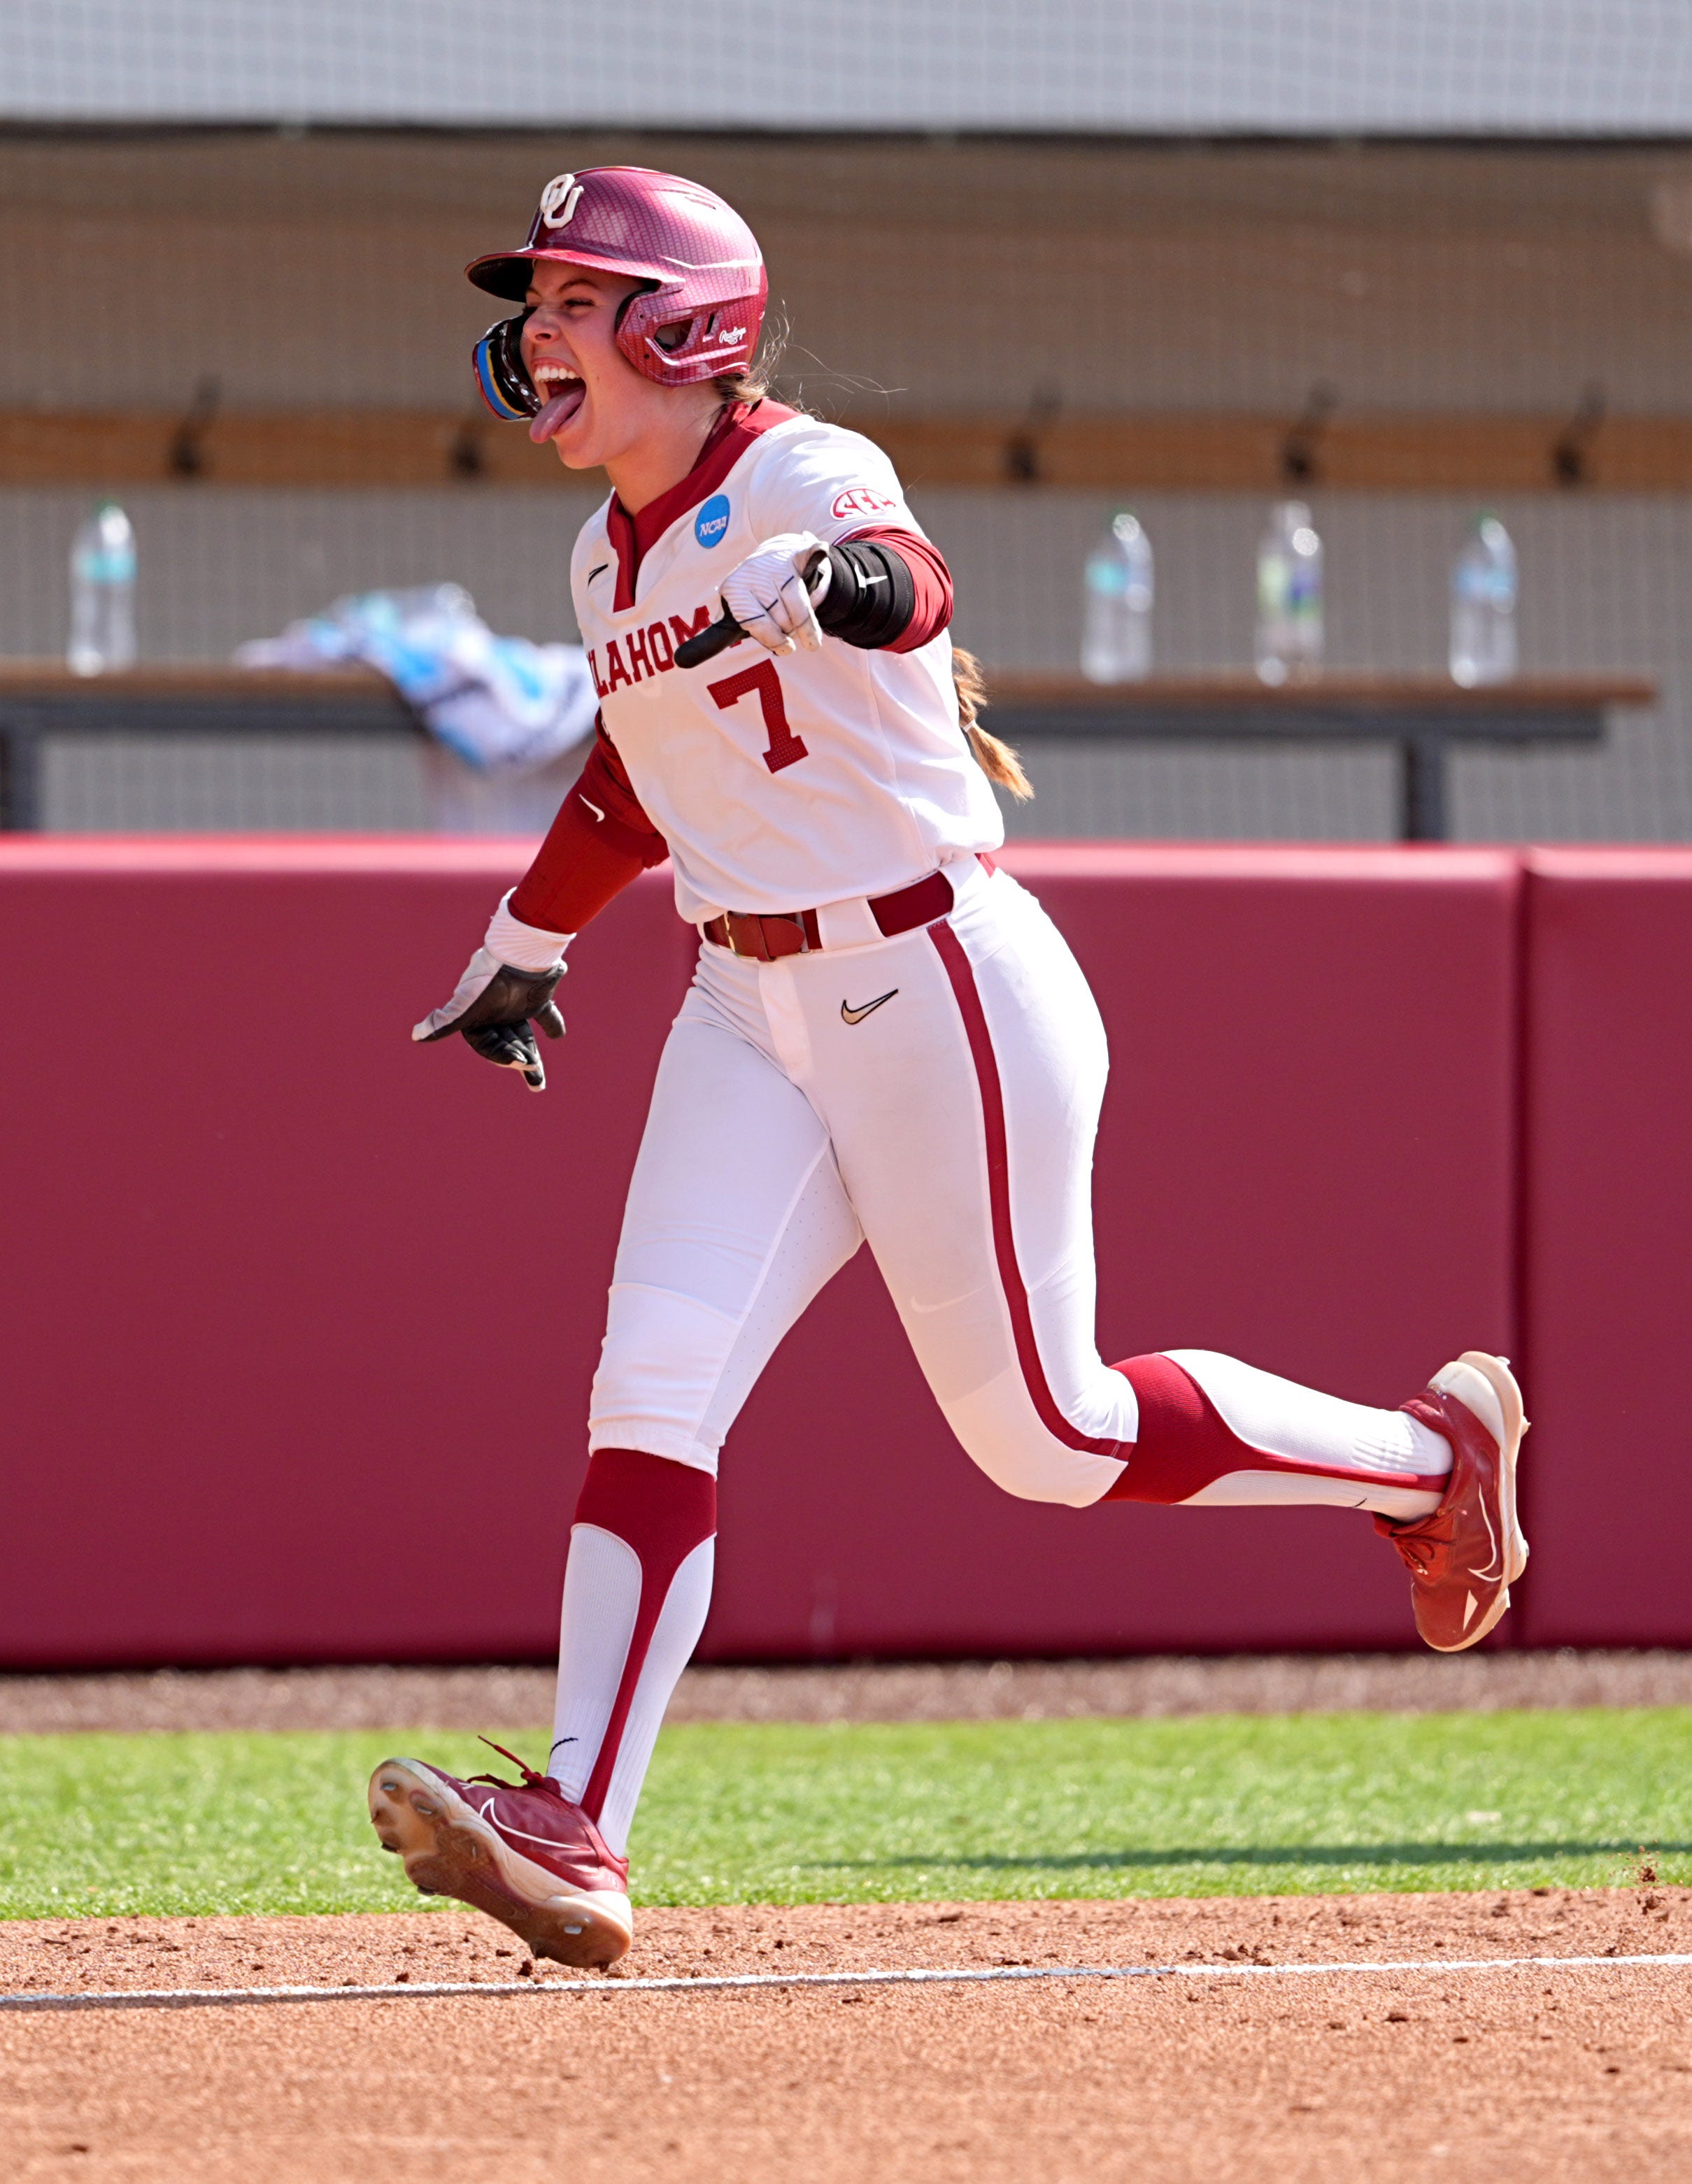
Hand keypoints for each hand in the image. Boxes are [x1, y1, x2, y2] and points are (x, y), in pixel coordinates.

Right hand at [412, 948, 565, 1091]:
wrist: (521, 950)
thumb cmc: (490, 979)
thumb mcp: (466, 1006)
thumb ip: (444, 1024)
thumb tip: (414, 1036)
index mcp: (475, 1015)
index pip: (486, 1044)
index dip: (501, 1056)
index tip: (521, 1062)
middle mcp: (494, 1010)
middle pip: (505, 1042)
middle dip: (517, 1060)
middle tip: (534, 1075)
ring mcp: (515, 1003)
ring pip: (522, 1034)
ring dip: (531, 1053)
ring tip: (539, 1078)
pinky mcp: (537, 996)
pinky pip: (546, 1015)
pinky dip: (552, 1026)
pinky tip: (557, 1036)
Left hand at [719, 532, 830, 655]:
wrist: (772, 559)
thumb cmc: (755, 593)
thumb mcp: (736, 608)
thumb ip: (721, 630)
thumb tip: (696, 653)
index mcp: (734, 590)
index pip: (756, 623)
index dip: (773, 639)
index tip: (785, 649)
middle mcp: (753, 574)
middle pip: (781, 619)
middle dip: (789, 631)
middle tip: (788, 631)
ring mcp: (775, 563)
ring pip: (799, 607)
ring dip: (805, 623)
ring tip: (802, 624)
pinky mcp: (796, 554)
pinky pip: (810, 556)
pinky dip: (816, 552)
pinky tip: (820, 550)